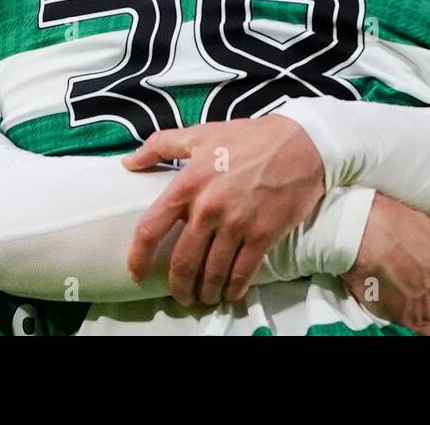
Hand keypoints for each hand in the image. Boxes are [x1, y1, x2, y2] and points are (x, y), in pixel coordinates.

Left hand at [122, 115, 325, 305]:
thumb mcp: (201, 134)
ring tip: (205, 296)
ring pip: (212, 273)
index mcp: (188, 183)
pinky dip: (234, 289)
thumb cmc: (250, 138)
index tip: (136, 272)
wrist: (301, 143)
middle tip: (181, 295)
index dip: (138, 257)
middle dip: (179, 286)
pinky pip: (243, 273)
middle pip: (182, 262)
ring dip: (206, 292)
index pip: (150, 228)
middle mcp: (208, 208)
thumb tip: (129, 161)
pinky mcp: (263, 235)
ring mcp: (237, 224)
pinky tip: (231, 292)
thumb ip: (160, 145)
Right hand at [342, 193, 429, 335]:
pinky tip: (412, 321)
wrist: (364, 234)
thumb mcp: (419, 221)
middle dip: (427, 285)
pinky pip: (429, 333)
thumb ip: (428, 242)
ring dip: (418, 303)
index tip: (417, 264)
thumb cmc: (386, 221)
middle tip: (403, 275)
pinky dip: (424, 330)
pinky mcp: (413, 319)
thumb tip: (418, 246)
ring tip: (394, 290)